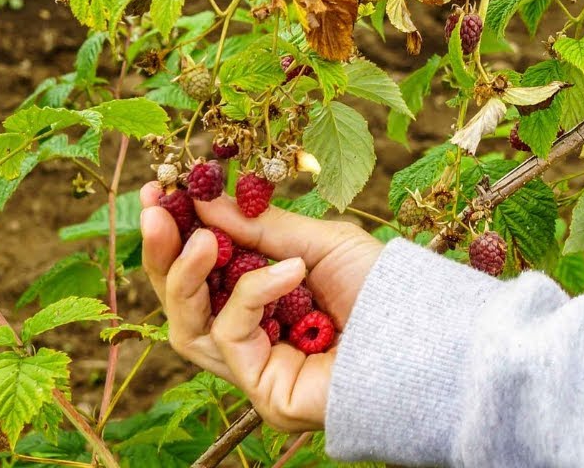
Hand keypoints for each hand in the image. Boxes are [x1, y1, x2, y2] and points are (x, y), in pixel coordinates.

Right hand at [139, 181, 383, 430]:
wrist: (428, 334)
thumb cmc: (383, 291)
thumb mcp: (315, 241)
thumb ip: (259, 226)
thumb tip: (202, 198)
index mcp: (261, 304)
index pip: (198, 275)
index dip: (172, 236)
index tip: (157, 192)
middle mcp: (251, 340)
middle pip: (180, 304)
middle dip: (161, 255)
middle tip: (155, 211)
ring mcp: (255, 369)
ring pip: (188, 326)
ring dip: (185, 275)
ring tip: (201, 238)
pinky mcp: (263, 391)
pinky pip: (230, 335)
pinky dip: (252, 293)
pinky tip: (289, 271)